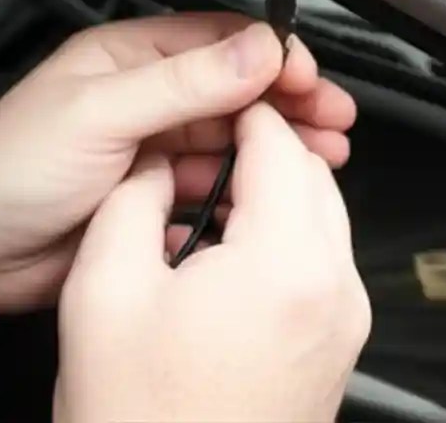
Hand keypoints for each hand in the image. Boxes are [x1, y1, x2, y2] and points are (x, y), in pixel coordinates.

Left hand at [0, 12, 355, 312]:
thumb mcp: (102, 113)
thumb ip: (185, 82)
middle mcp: (144, 98)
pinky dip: (244, 192)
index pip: (219, 42)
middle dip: (289, 104)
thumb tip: (257, 49)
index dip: (271, 57)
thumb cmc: (6, 170)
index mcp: (129, 57)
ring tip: (320, 160)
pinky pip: (211, 188)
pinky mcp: (150, 196)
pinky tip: (267, 199)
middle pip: (235, 91)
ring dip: (275, 149)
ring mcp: (149, 149)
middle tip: (334, 123)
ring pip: (230, 142)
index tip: (311, 79)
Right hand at [55, 103, 370, 422]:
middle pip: (313, 177)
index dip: (244, 106)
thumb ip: (131, 201)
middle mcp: (333, 290)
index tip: (218, 93)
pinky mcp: (334, 352)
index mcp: (285, 263)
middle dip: (264, 146)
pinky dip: (284, 240)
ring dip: (275, 193)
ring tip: (208, 198)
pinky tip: (226, 255)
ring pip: (322, 219)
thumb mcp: (103, 292)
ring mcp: (342, 325)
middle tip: (208, 139)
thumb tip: (152, 164)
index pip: (279, 144)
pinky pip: (320, 265)